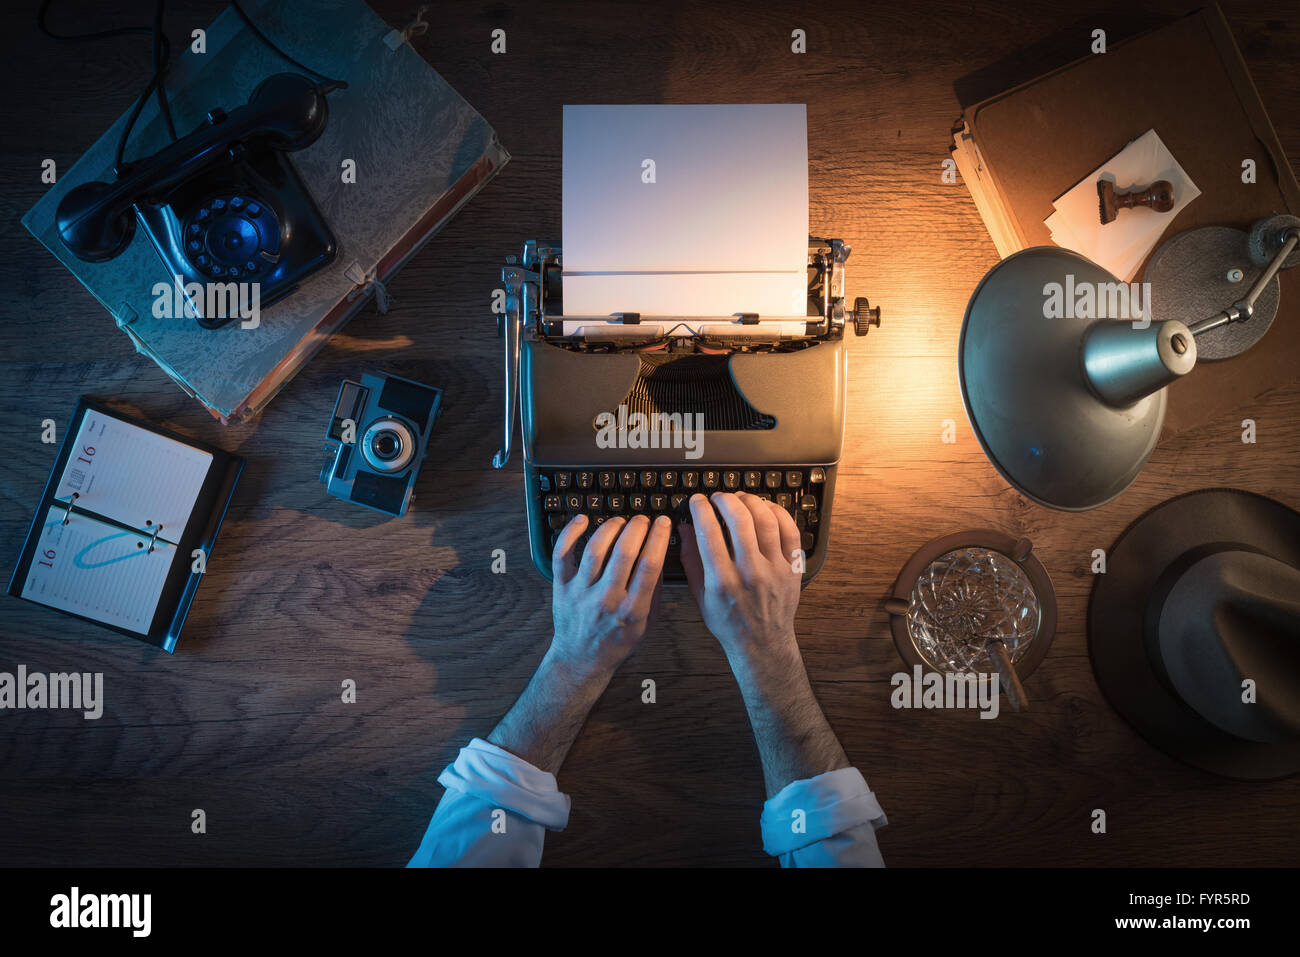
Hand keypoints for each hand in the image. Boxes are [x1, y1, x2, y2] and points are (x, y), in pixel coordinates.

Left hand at [550, 512, 672, 680]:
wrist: (581, 659)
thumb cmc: (616, 641)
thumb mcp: (647, 623)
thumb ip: (655, 591)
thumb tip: (659, 554)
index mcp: (632, 609)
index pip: (649, 565)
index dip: (658, 537)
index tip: (662, 522)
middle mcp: (607, 599)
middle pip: (624, 552)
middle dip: (637, 527)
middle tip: (642, 519)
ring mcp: (582, 592)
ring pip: (596, 549)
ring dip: (611, 527)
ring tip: (620, 521)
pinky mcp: (562, 587)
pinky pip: (563, 554)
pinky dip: (570, 533)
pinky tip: (583, 521)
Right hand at [679, 492, 803, 671]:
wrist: (762, 644)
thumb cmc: (728, 622)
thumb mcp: (700, 595)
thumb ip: (691, 560)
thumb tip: (684, 528)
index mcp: (722, 580)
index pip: (709, 532)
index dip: (701, 509)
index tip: (697, 500)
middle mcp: (750, 573)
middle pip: (739, 520)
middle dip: (725, 500)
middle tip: (718, 497)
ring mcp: (775, 569)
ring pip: (766, 520)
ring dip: (751, 502)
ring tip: (740, 498)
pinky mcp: (792, 568)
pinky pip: (789, 530)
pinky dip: (777, 513)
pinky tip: (765, 508)